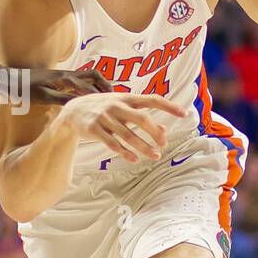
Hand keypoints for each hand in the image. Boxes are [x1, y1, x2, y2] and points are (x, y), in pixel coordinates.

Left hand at [25, 66, 111, 105]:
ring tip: (108, 98)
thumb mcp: (42, 97)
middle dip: (106, 85)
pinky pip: (81, 80)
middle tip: (115, 98)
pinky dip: (90, 86)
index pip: (88, 87)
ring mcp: (64, 76)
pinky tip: (92, 98)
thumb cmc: (24, 89)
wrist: (11, 79)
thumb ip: (61, 100)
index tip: (111, 105)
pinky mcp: (61, 79)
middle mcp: (67, 74)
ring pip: (89, 76)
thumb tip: (79, 106)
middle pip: (94, 75)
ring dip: (100, 84)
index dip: (100, 96)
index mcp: (64, 79)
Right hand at [59, 92, 187, 162]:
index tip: (184, 114)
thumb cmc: (104, 109)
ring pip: (128, 135)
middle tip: (164, 145)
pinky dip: (124, 152)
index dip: (168, 106)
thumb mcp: (123, 108)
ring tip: (155, 156)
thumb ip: (142, 117)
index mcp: (126, 98)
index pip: (152, 99)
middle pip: (141, 118)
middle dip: (155, 133)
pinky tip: (134, 159)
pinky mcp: (94, 129)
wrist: (73, 111)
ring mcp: (104, 117)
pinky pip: (112, 143)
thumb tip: (164, 130)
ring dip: (143, 147)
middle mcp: (116, 106)